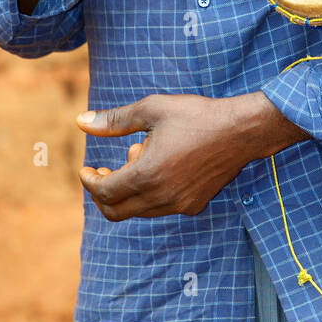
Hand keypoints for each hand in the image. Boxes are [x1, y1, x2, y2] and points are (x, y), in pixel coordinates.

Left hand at [75, 92, 308, 220]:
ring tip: (142, 155)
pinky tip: (162, 165)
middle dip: (103, 192)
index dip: (89, 181)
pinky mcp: (193, 206)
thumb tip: (80, 121)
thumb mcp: (152, 110)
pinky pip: (160, 209)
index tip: (86, 169)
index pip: (103, 192)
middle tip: (104, 171)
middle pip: (115, 211)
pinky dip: (150, 194)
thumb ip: (114, 120)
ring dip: (129, 190)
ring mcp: (178, 205)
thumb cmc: (196, 116)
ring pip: (138, 211)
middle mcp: (161, 197)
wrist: (241, 131)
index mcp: (147, 174)